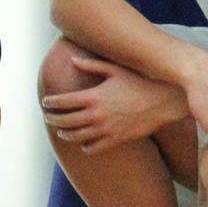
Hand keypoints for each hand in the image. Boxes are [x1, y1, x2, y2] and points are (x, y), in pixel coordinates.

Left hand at [41, 51, 182, 150]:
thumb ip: (92, 65)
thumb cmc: (138, 82)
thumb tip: (72, 60)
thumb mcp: (115, 69)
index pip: (63, 102)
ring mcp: (106, 129)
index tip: (45, 102)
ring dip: (65, 134)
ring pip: (76, 136)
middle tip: (48, 117)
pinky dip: (84, 146)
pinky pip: (93, 147)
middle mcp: (97, 115)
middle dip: (52, 119)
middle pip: (65, 121)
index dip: (50, 103)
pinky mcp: (115, 140)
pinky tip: (82, 142)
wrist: (162, 102)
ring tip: (61, 130)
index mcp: (94, 96)